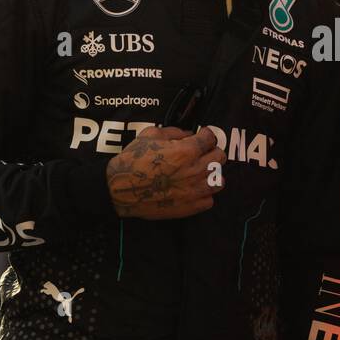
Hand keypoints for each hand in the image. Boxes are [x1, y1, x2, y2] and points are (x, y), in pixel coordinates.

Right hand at [105, 126, 223, 219]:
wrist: (119, 190)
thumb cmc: (133, 160)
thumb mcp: (150, 135)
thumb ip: (174, 132)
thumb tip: (189, 134)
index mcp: (186, 151)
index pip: (211, 138)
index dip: (206, 135)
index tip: (202, 137)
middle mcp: (195, 170)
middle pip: (220, 158)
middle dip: (212, 152)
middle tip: (202, 153)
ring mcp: (194, 190)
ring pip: (219, 180)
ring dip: (212, 174)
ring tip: (200, 173)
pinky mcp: (190, 207)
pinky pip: (209, 200)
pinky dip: (204, 194)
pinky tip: (193, 189)